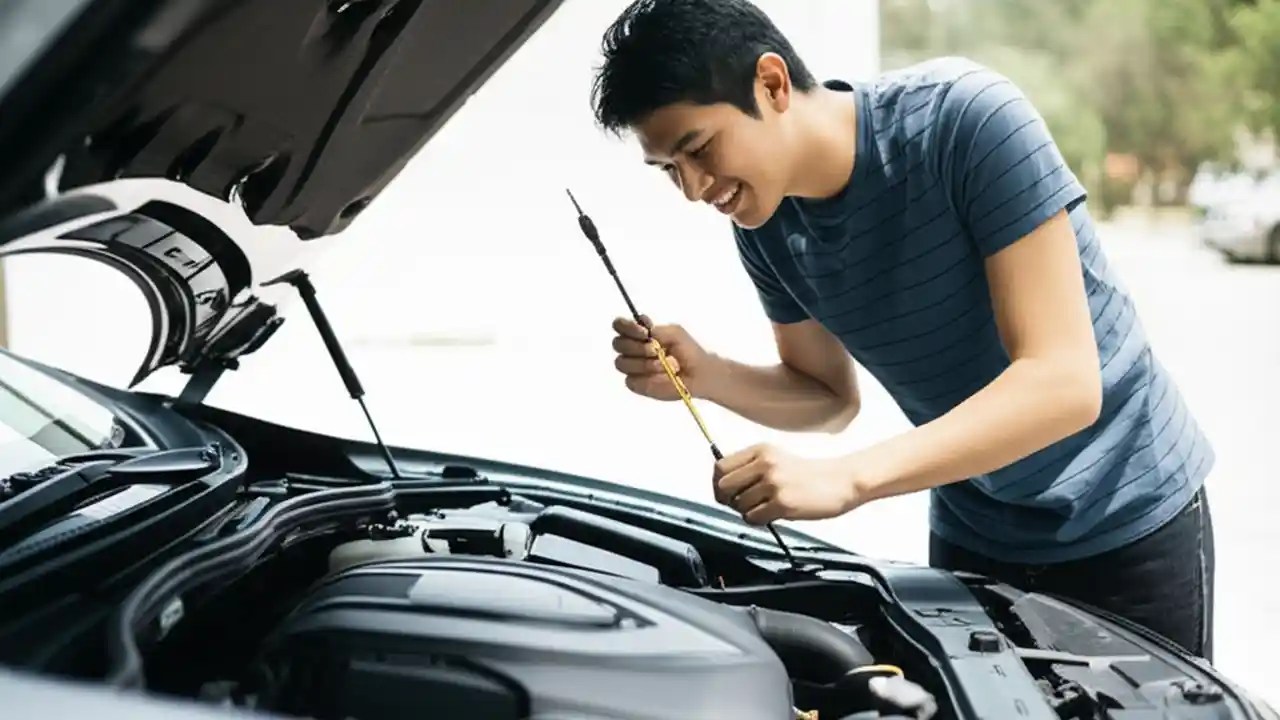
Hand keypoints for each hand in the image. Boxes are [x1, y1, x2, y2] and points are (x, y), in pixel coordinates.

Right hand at [611, 315, 712, 400]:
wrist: (698, 372)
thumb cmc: (686, 350)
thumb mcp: (675, 333)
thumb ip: (658, 330)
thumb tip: (645, 331)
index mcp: (637, 334)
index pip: (619, 325)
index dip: (626, 327)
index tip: (644, 332)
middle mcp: (631, 350)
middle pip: (617, 344)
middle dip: (636, 346)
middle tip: (655, 349)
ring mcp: (632, 368)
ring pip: (622, 363)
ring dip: (643, 363)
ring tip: (663, 364)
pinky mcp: (636, 384)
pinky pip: (631, 380)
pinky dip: (646, 377)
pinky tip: (661, 375)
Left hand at [712, 444, 865, 524]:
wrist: (840, 481)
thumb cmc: (807, 474)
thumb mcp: (776, 459)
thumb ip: (750, 468)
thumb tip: (722, 487)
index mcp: (760, 450)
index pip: (720, 466)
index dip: (718, 483)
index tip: (726, 492)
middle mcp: (764, 464)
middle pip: (724, 486)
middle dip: (728, 500)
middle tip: (741, 505)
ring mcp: (774, 483)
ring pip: (739, 505)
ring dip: (747, 511)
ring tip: (765, 507)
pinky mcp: (783, 503)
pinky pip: (753, 518)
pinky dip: (758, 521)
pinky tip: (772, 515)